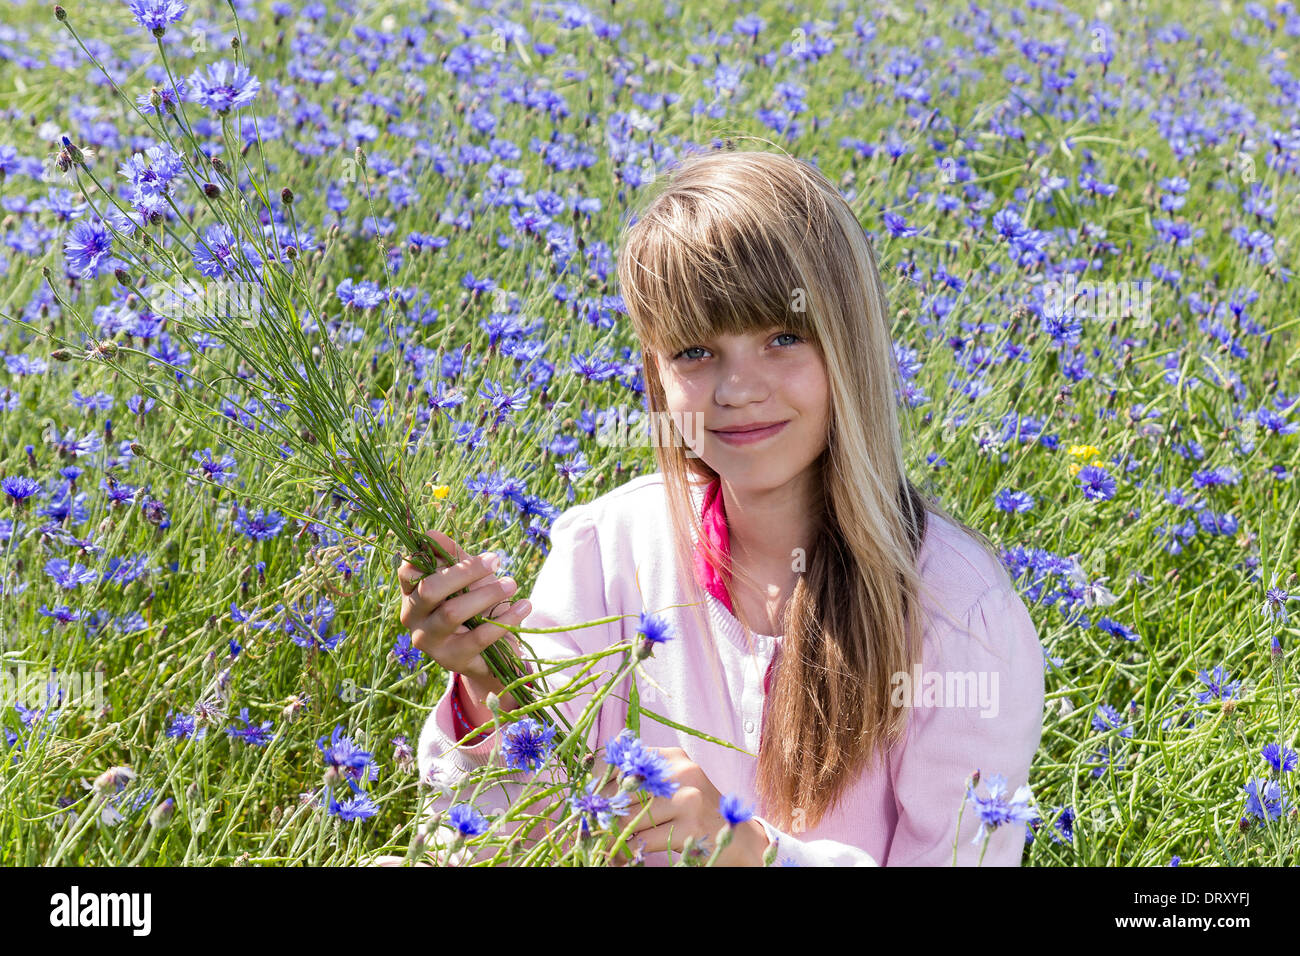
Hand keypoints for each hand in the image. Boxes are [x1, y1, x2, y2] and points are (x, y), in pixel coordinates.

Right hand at [396, 529, 530, 686]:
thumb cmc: (475, 606)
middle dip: (465, 572)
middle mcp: (412, 618)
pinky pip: (479, 637)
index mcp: (412, 593)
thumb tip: (432, 533)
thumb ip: (450, 556)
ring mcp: (430, 641)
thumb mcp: (465, 578)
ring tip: (513, 583)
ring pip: (452, 613)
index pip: (407, 571)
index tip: (461, 548)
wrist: (493, 651)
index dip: (429, 556)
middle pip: (430, 590)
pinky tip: (524, 606)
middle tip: (496, 561)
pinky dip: (505, 619)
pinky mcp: (452, 659)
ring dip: (487, 594)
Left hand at [598, 746, 768, 865]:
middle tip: (589, 824)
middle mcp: (682, 773)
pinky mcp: (691, 828)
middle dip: (604, 810)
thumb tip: (595, 789)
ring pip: (632, 816)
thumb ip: (644, 780)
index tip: (587, 797)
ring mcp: (689, 800)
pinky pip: (645, 839)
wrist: (740, 838)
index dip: (599, 781)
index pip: (623, 761)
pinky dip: (627, 850)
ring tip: (602, 842)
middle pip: (624, 789)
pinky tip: (621, 855)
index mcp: (673, 758)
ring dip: (612, 833)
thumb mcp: (675, 784)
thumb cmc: (698, 812)